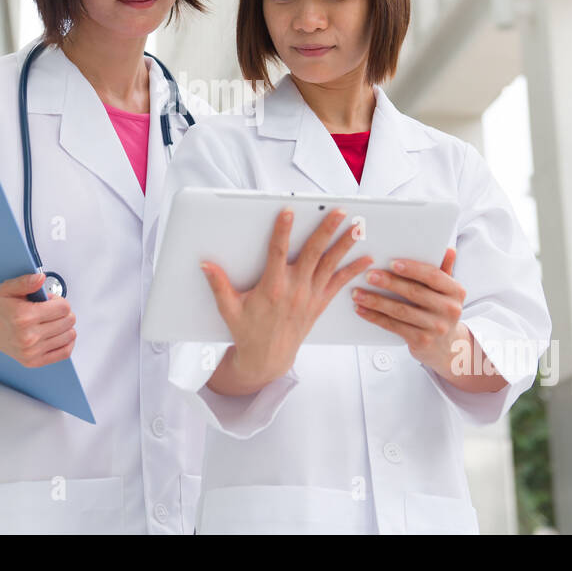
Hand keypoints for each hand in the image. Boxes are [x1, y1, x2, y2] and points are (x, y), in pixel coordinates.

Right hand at [0, 272, 76, 366]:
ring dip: (65, 326)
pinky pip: (64, 352)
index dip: (59, 301)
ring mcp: (31, 351)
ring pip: (69, 336)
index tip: (50, 301)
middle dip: (63, 312)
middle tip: (49, 310)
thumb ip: (26, 281)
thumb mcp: (8, 288)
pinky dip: (67, 342)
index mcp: (24, 317)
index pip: (63, 308)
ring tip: (51, 321)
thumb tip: (40, 278)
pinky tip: (59, 334)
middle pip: (68, 322)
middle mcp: (28, 337)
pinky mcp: (33, 361)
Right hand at [200, 207, 373, 390]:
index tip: (288, 212)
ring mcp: (310, 297)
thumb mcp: (229, 309)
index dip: (283, 230)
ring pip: (330, 264)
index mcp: (272, 288)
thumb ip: (218, 284)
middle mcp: (295, 290)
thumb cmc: (248, 332)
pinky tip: (365, 258)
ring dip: (344, 244)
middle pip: (313, 253)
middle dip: (326, 230)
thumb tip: (206, 264)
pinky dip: (352, 270)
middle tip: (338, 212)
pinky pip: (338, 283)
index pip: (278, 252)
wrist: (268, 359)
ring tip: (357, 227)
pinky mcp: (318, 304)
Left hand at [353, 248, 466, 370]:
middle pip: (414, 292)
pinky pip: (394, 326)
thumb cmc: (441, 310)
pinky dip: (376, 317)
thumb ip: (444, 270)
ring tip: (358, 293)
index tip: (392, 263)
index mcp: (455, 291)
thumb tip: (448, 250)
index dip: (412, 269)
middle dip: (389, 283)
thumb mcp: (447, 291)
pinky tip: (362, 309)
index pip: (433, 276)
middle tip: (369, 275)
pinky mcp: (422, 341)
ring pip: (401, 311)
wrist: (447, 346)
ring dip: (376, 301)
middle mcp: (449, 309)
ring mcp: (436, 327)